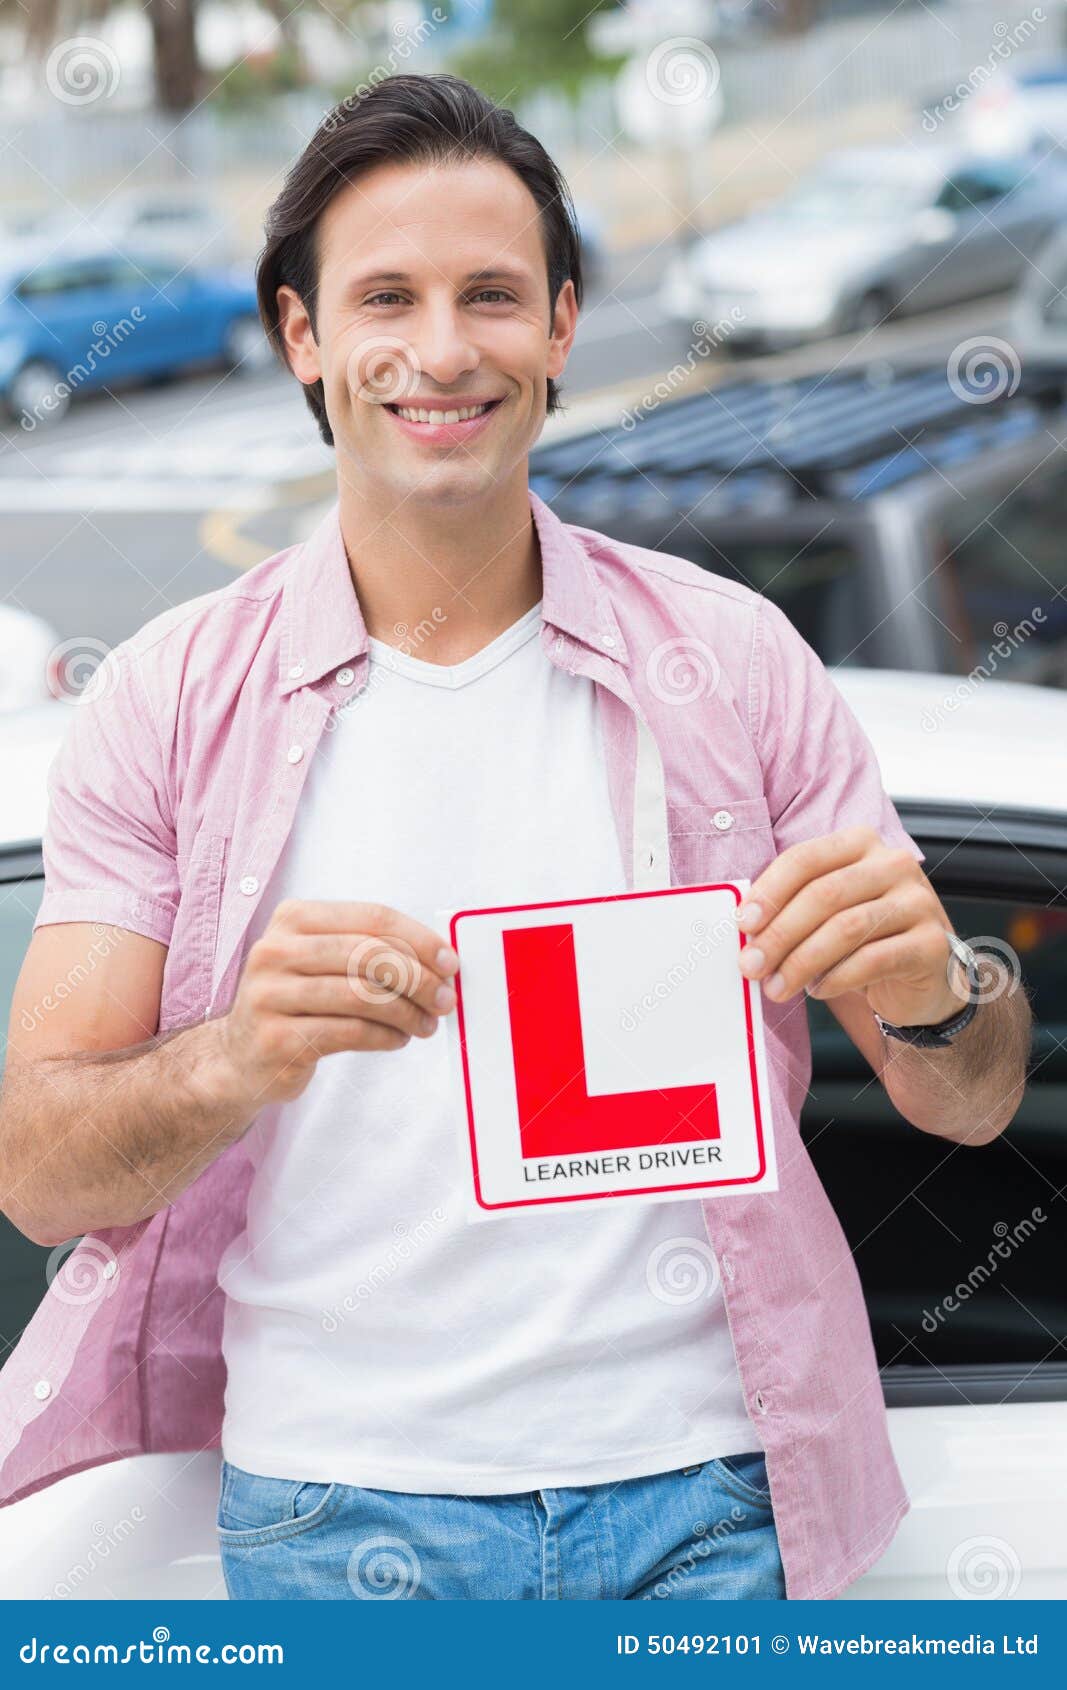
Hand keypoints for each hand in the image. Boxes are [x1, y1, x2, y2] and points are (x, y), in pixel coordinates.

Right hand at [213, 899, 458, 1104]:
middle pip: (369, 956)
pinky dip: (386, 1036)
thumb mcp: (320, 960)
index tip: (449, 962)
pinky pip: (351, 1033)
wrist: (239, 1054)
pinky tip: (397, 1038)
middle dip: (419, 979)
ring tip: (424, 1024)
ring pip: (362, 996)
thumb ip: (369, 950)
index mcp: (293, 919)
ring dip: (407, 1012)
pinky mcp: (278, 1038)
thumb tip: (438, 961)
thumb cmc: (296, 1002)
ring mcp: (271, 995)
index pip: (372, 918)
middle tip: (444, 999)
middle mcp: (276, 951)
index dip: (420, 940)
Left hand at [734, 826, 967, 1027]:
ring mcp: (918, 902)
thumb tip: (746, 928)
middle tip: (751, 965)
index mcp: (862, 844)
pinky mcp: (933, 944)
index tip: (744, 924)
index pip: (806, 858)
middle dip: (779, 934)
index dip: (770, 891)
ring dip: (802, 962)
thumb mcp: (828, 913)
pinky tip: (817, 991)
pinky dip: (836, 978)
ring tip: (777, 986)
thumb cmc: (865, 940)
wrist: (922, 979)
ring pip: (846, 928)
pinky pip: (873, 960)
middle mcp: (894, 864)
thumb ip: (793, 907)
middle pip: (823, 894)